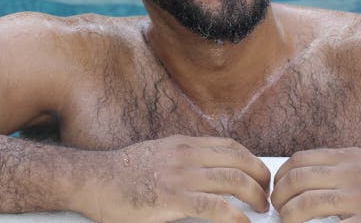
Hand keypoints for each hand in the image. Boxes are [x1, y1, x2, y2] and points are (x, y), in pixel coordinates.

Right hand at [80, 135, 270, 222]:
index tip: (260, 175)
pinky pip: (217, 207)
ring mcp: (182, 176)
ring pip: (234, 181)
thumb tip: (203, 176)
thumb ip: (181, 163)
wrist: (93, 180)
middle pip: (239, 161)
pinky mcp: (175, 199)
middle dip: (261, 178)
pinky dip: (236, 217)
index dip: (251, 160)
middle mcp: (187, 155)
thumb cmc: (121, 175)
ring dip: (254, 197)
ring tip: (260, 210)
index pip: (230, 146)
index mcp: (183, 145)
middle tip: (267, 195)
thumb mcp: (157, 157)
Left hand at [271, 147, 360, 221]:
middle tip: (277, 211)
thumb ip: (339, 169)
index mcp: (349, 157)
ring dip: (289, 218)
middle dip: (279, 199)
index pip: (299, 160)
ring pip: (306, 205)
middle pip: (298, 181)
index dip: (281, 176)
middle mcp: (352, 174)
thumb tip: (303, 179)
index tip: (276, 189)